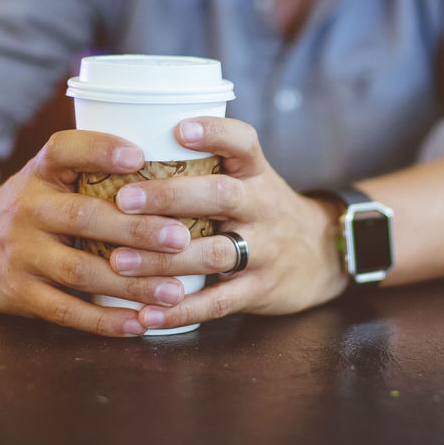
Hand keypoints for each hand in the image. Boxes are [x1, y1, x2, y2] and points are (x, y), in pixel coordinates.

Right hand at [0, 130, 197, 336]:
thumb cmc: (34, 204)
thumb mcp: (51, 174)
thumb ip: (95, 166)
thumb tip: (176, 160)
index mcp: (41, 171)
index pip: (65, 149)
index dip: (100, 149)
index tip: (139, 155)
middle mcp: (28, 208)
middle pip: (83, 217)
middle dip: (136, 229)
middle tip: (182, 238)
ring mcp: (21, 253)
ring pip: (81, 270)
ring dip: (131, 284)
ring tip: (174, 291)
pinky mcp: (19, 293)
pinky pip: (66, 310)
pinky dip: (105, 320)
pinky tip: (140, 324)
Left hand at [107, 117, 349, 330]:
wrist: (324, 254)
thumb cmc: (264, 211)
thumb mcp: (251, 179)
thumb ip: (206, 166)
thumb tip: (123, 151)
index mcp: (256, 174)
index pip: (243, 142)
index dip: (214, 132)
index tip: (179, 129)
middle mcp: (263, 206)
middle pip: (221, 195)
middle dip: (169, 197)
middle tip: (123, 201)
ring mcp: (264, 250)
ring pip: (214, 253)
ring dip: (163, 259)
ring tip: (118, 261)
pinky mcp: (259, 289)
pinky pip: (218, 303)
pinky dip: (180, 311)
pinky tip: (145, 315)